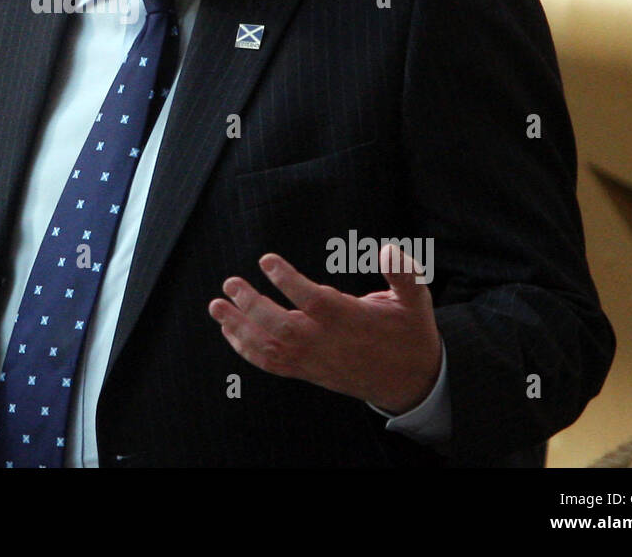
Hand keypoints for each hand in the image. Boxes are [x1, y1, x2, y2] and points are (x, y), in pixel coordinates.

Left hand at [208, 245, 440, 413]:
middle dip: (252, 306)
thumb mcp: (415, 300)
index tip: (266, 260)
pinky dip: (246, 350)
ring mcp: (314, 360)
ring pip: (271, 349)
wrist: (410, 381)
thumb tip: (390, 249)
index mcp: (351, 320)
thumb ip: (403, 274)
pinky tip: (228, 330)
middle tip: (230, 282)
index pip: (314, 301)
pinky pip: (271, 365)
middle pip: (283, 327)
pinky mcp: (308, 371)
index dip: (288, 281)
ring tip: (216, 306)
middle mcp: (328, 343)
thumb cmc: (409, 332)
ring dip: (239, 328)